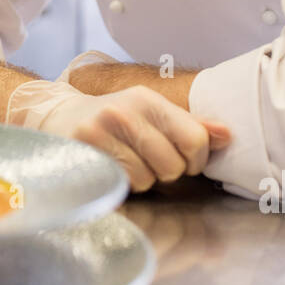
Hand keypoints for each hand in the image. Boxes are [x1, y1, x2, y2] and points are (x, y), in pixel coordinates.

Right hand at [5, 79, 231, 191]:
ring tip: (124, 163)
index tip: (184, 161)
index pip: (195, 139)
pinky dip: (120, 185)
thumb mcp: (150, 115)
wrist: (57, 118)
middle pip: (173, 165)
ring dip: (140, 180)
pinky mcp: (84, 150)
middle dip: (165, 172)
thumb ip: (190, 126)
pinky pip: (122, 184)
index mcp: (148, 100)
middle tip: (147, 161)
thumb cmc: (112, 121)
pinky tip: (110, 169)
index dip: (196, 160)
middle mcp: (125, 112)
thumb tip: (227, 135)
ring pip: (147, 180)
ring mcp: (101, 131)